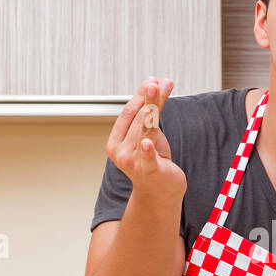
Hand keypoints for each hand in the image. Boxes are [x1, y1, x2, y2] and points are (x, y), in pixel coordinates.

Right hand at [106, 76, 185, 204]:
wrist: (160, 195)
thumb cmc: (154, 163)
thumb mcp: (149, 136)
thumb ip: (149, 115)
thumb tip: (155, 84)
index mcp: (115, 143)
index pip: (128, 113)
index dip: (140, 96)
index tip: (153, 80)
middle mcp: (120, 152)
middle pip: (138, 118)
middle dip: (150, 97)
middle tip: (160, 81)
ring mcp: (133, 162)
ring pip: (146, 128)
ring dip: (154, 106)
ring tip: (159, 88)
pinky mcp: (149, 171)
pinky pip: (148, 158)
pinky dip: (147, 150)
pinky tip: (147, 143)